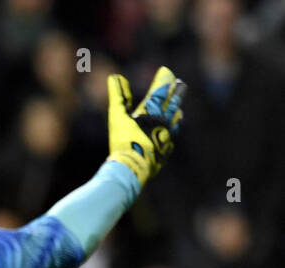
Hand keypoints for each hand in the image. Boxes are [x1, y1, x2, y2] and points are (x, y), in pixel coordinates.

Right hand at [107, 66, 184, 185]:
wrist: (132, 168)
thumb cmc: (123, 141)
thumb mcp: (117, 117)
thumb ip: (118, 96)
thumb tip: (114, 77)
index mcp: (152, 112)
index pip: (160, 92)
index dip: (163, 80)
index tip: (166, 71)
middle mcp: (163, 122)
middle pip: (173, 103)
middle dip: (177, 93)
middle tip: (181, 85)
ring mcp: (166, 137)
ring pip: (175, 121)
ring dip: (176, 112)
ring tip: (179, 109)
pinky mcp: (164, 151)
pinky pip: (171, 139)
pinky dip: (171, 133)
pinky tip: (171, 134)